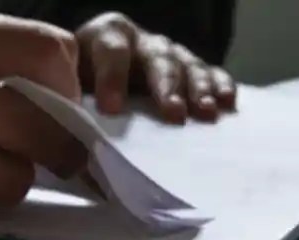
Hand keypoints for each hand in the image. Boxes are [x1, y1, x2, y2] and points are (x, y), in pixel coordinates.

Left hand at [75, 12, 236, 123]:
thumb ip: (71, 106)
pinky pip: (212, 73)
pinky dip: (221, 86)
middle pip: (158, 59)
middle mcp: (144, 42)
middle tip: (174, 114)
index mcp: (106, 39)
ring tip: (207, 113)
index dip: (112, 79)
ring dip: (199, 89)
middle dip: (167, 86)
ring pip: (189, 65)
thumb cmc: (87, 92)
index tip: (112, 109)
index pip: (110, 52)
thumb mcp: (72, 91)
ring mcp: (173, 54)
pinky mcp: (195, 69)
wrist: (107, 83)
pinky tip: (228, 103)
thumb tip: (70, 141)